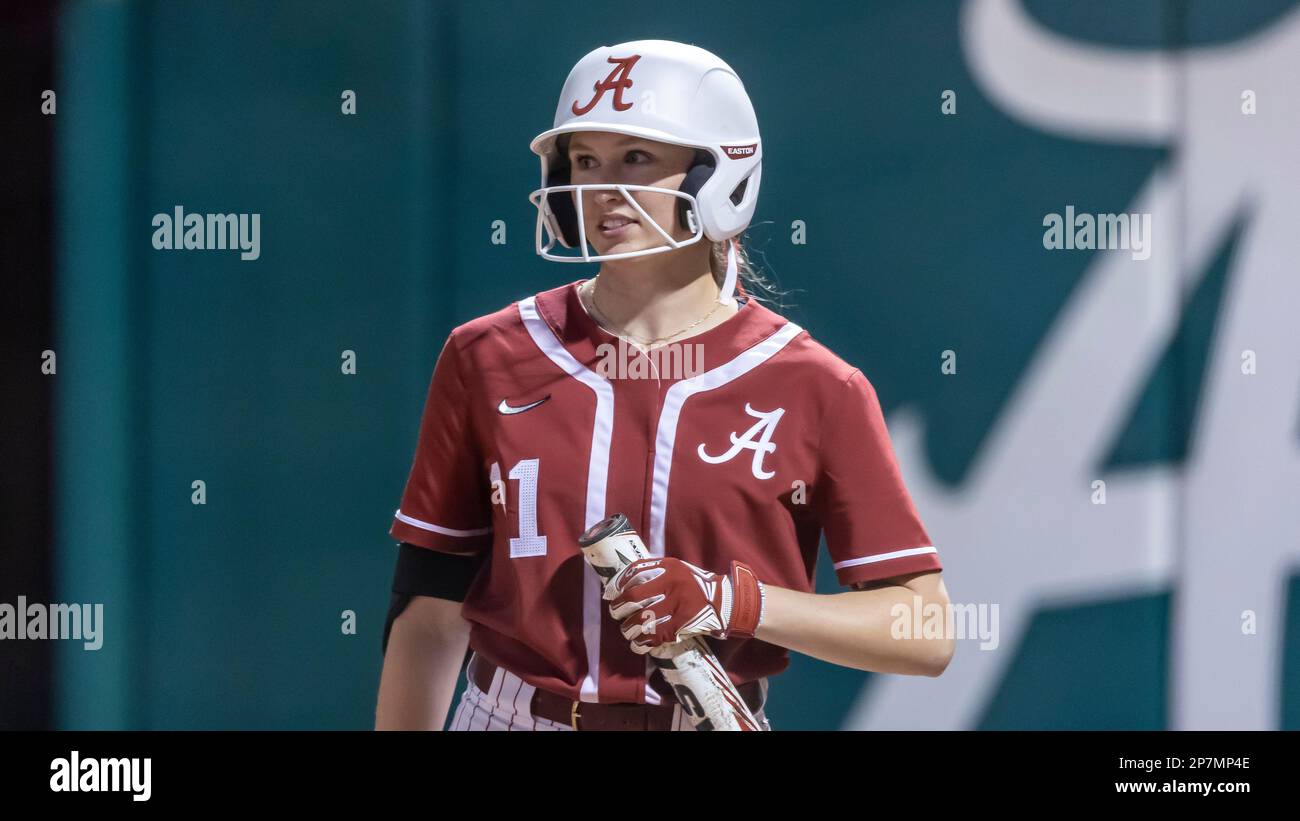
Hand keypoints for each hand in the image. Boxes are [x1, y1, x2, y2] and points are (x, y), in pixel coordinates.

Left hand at [603, 557, 763, 653]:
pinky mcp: (685, 623)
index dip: (617, 584)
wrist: (724, 601)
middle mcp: (673, 582)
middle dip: (619, 608)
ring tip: (626, 631)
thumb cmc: (694, 586)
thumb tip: (622, 585)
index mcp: (669, 566)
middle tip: (616, 614)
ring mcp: (679, 603)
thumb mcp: (677, 570)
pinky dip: (642, 642)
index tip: (609, 594)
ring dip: (628, 629)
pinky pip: (656, 635)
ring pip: (642, 619)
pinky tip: (637, 645)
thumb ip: (654, 573)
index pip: (634, 572)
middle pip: (634, 597)